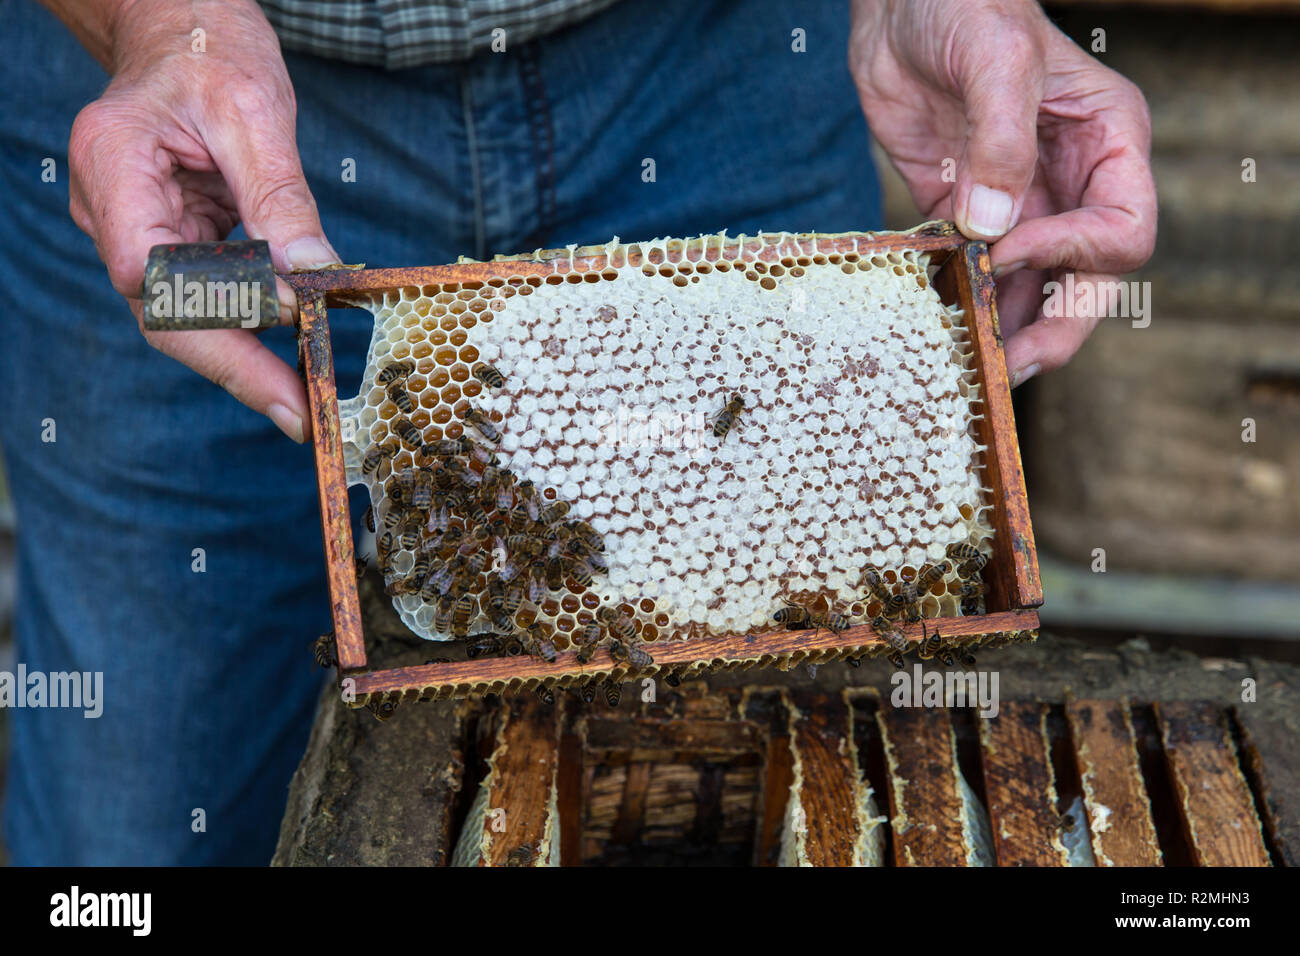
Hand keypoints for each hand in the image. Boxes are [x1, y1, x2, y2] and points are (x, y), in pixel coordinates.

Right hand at [63, 0, 337, 440]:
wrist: (183, 26)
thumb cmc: (211, 51)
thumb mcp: (254, 112)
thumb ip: (279, 198)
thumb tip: (312, 277)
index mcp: (115, 167)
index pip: (151, 272)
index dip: (215, 316)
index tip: (286, 335)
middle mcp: (113, 210)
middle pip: (165, 313)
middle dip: (235, 369)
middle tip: (301, 414)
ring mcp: (136, 230)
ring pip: (184, 316)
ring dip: (245, 361)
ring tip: (305, 399)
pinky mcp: (170, 240)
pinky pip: (205, 296)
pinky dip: (249, 326)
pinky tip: (294, 354)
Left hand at [849, 0, 1156, 385]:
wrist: (903, 1)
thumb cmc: (967, 6)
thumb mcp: (997, 60)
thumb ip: (1001, 141)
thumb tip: (994, 229)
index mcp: (1108, 145)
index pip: (1122, 231)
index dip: (1071, 254)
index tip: (1005, 249)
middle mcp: (1071, 183)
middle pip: (1086, 281)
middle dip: (1056, 328)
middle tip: (1014, 367)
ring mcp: (1017, 201)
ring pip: (1030, 288)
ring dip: (1005, 327)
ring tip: (974, 363)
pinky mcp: (963, 210)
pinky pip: (971, 271)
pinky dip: (959, 299)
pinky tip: (936, 320)